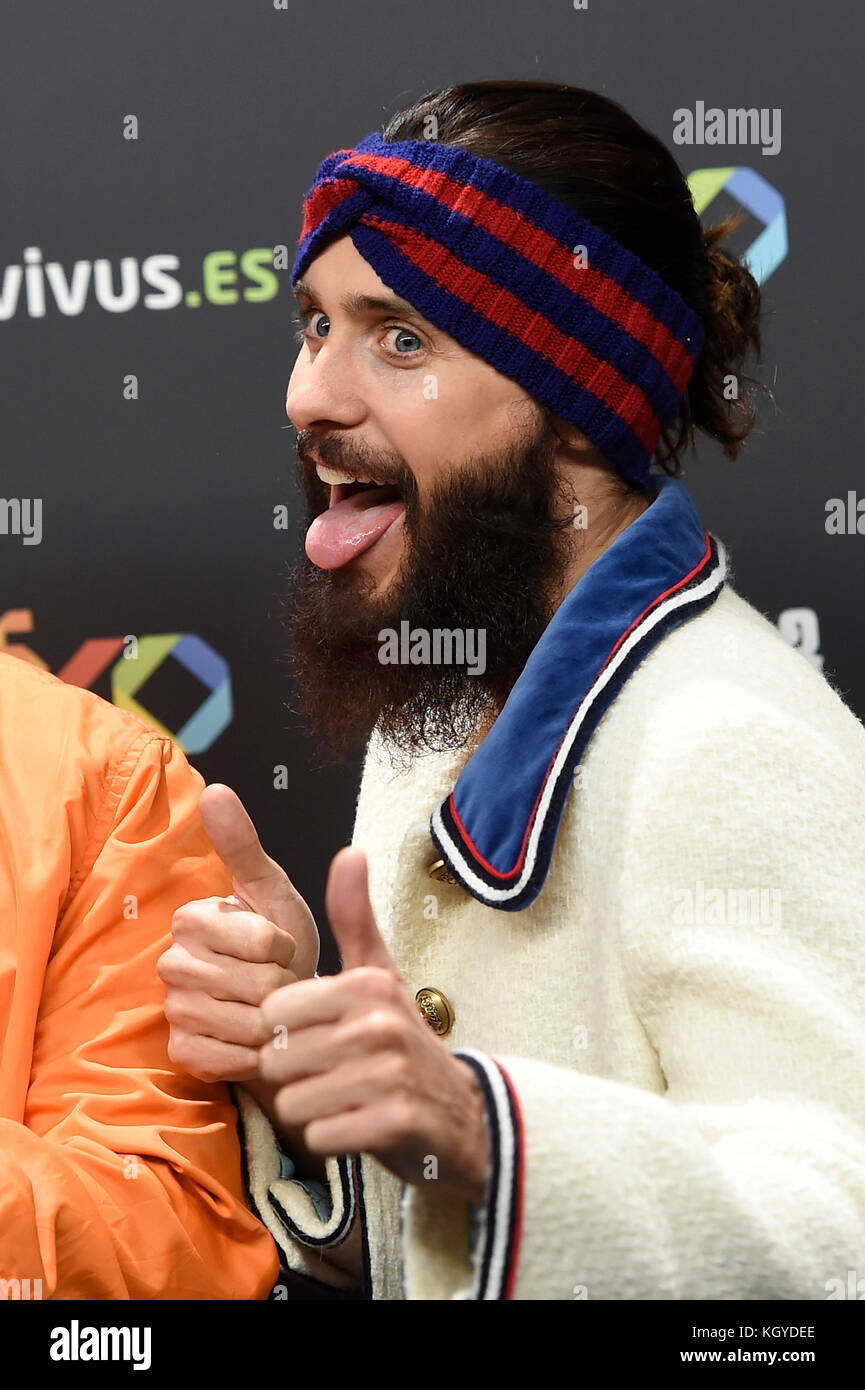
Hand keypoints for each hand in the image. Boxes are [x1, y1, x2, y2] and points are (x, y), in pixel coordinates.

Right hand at [157, 783, 319, 1083]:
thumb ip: (243, 844)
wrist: (285, 1006)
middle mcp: (171, 963)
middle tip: (280, 983)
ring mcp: (173, 1010)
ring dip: (274, 1023)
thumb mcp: (271, 890)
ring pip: (245, 1024)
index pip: (261, 940)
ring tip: (272, 1011)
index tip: (281, 947)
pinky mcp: (181, 1052)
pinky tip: (258, 1043)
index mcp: (191, 919)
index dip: (286, 947)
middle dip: (284, 987)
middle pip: (256, 985)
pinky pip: (228, 1059)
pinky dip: (255, 1055)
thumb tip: (215, 789)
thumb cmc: (281, 945)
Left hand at [259, 846, 489, 1202]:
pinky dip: (334, 1139)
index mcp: (366, 985)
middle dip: (296, 1078)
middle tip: (334, 1075)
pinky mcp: (395, 1123)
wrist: (462, 1113)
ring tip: (346, 1099)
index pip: (272, 1013)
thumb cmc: (402, 1039)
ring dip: (313, 1112)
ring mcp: (390, 1075)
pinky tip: (360, 1125)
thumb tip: (350, 851)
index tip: (319, 1037)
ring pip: (294, 1103)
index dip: (286, 1033)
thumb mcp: (380, 973)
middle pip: (277, 1061)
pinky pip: (322, 1137)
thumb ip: (354, 916)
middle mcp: (379, 1025)